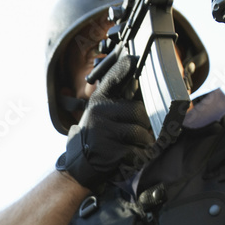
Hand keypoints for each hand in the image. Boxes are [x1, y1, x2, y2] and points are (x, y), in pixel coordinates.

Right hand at [56, 54, 152, 191]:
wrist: (80, 166)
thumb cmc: (98, 139)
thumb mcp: (100, 116)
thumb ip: (116, 101)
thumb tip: (140, 84)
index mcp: (98, 102)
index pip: (112, 79)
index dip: (123, 67)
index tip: (133, 58)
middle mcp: (99, 113)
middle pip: (139, 112)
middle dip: (144, 126)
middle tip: (136, 135)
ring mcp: (104, 132)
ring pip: (142, 133)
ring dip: (143, 144)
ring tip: (130, 147)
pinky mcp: (111, 151)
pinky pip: (138, 151)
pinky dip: (138, 158)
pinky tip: (127, 158)